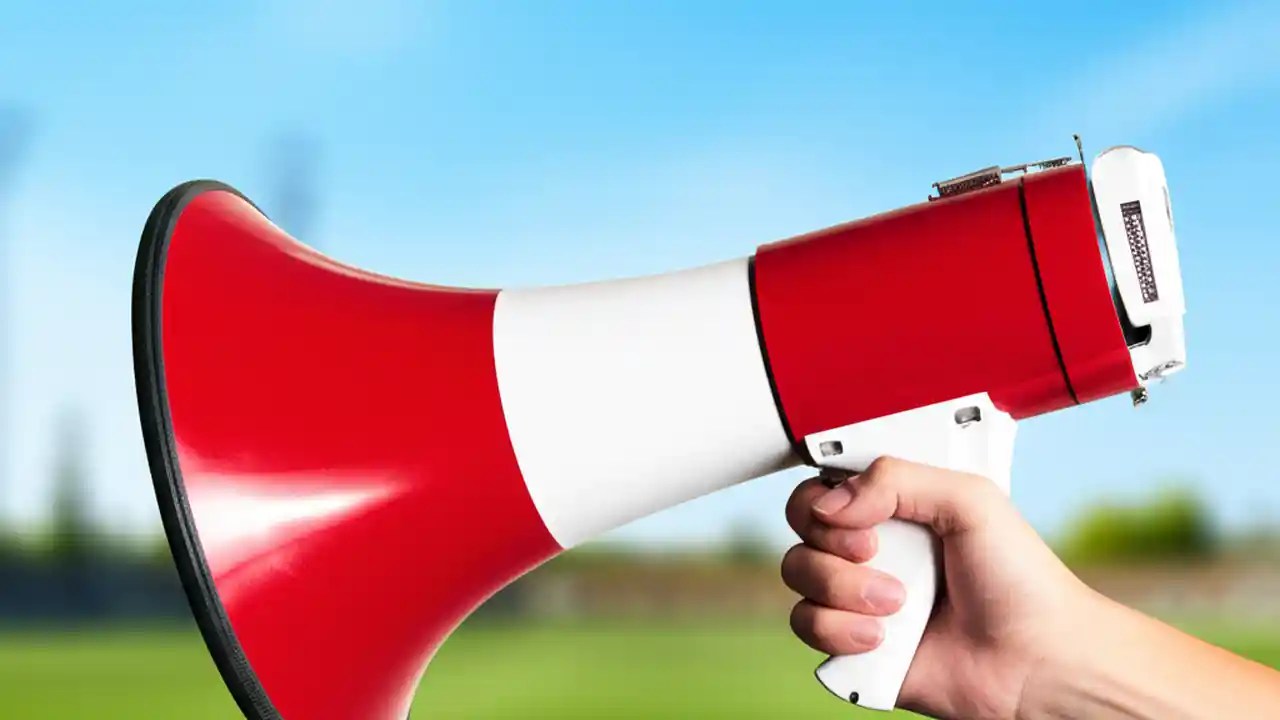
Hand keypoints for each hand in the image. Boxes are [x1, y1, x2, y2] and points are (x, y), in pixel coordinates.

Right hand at [782, 457, 1100, 719]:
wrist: (1037, 661)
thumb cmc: (1021, 581)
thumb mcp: (970, 499)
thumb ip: (896, 479)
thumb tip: (831, 503)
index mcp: (894, 506)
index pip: (826, 483)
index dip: (826, 495)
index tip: (856, 511)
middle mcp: (871, 547)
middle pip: (801, 525)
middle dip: (832, 543)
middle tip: (876, 554)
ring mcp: (857, 595)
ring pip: (798, 575)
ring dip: (842, 589)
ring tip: (896, 605)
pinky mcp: (852, 642)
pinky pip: (807, 627)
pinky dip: (841, 632)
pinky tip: (884, 639)